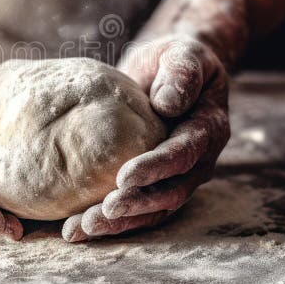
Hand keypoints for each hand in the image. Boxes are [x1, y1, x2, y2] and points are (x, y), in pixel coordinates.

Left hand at [62, 35, 229, 241]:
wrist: (170, 72)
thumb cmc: (175, 59)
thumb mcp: (183, 54)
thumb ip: (181, 75)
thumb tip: (168, 105)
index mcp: (208, 129)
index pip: (184, 154)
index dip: (156, 167)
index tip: (124, 176)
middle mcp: (198, 161)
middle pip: (169, 192)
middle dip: (135, 206)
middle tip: (99, 214)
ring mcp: (177, 176)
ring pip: (153, 209)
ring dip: (119, 223)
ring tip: (80, 230)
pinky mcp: (154, 183)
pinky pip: (136, 209)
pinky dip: (110, 221)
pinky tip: (76, 228)